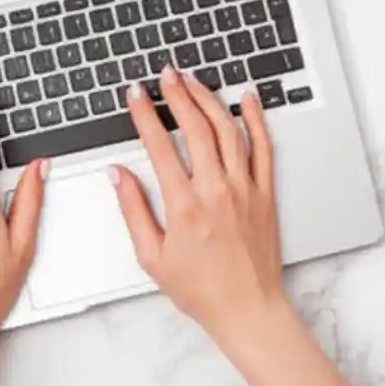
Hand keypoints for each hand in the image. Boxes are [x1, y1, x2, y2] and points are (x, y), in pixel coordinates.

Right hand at [112, 67, 351, 385]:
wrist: (248, 310)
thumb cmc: (200, 290)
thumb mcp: (151, 256)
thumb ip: (133, 210)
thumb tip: (119, 174)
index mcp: (184, 205)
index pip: (160, 145)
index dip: (144, 114)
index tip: (135, 94)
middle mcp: (216, 190)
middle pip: (196, 127)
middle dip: (177, 94)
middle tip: (165, 75)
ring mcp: (244, 189)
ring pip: (228, 130)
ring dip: (209, 99)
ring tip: (193, 80)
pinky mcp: (265, 194)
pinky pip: (263, 147)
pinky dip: (256, 119)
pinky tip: (248, 98)